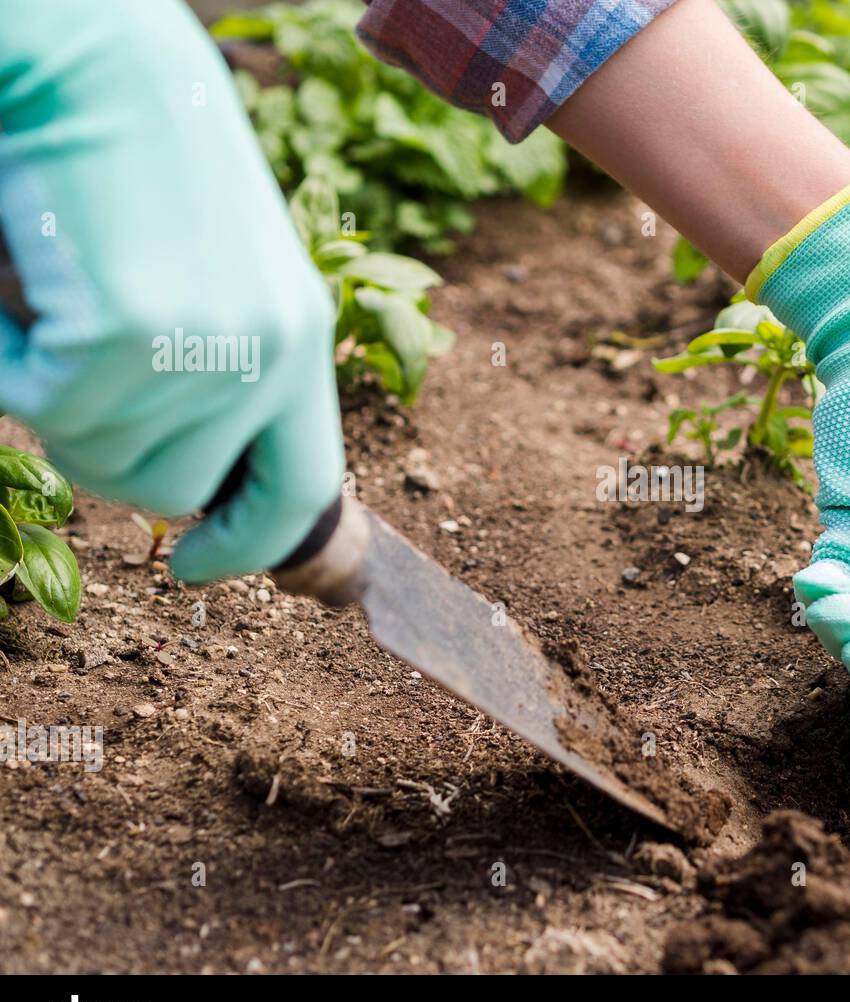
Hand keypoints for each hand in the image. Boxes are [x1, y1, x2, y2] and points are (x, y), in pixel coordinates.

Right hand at [0, 0, 342, 582]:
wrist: (91, 63)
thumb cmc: (143, 169)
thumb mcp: (221, 281)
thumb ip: (227, 376)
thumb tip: (190, 486)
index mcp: (301, 342)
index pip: (300, 492)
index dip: (248, 546)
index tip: (195, 572)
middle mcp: (270, 356)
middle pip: (172, 493)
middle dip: (109, 454)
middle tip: (76, 372)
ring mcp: (202, 351)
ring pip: (100, 459)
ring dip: (56, 396)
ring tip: (64, 302)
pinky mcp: (122, 336)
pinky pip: (35, 405)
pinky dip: (7, 359)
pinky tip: (27, 288)